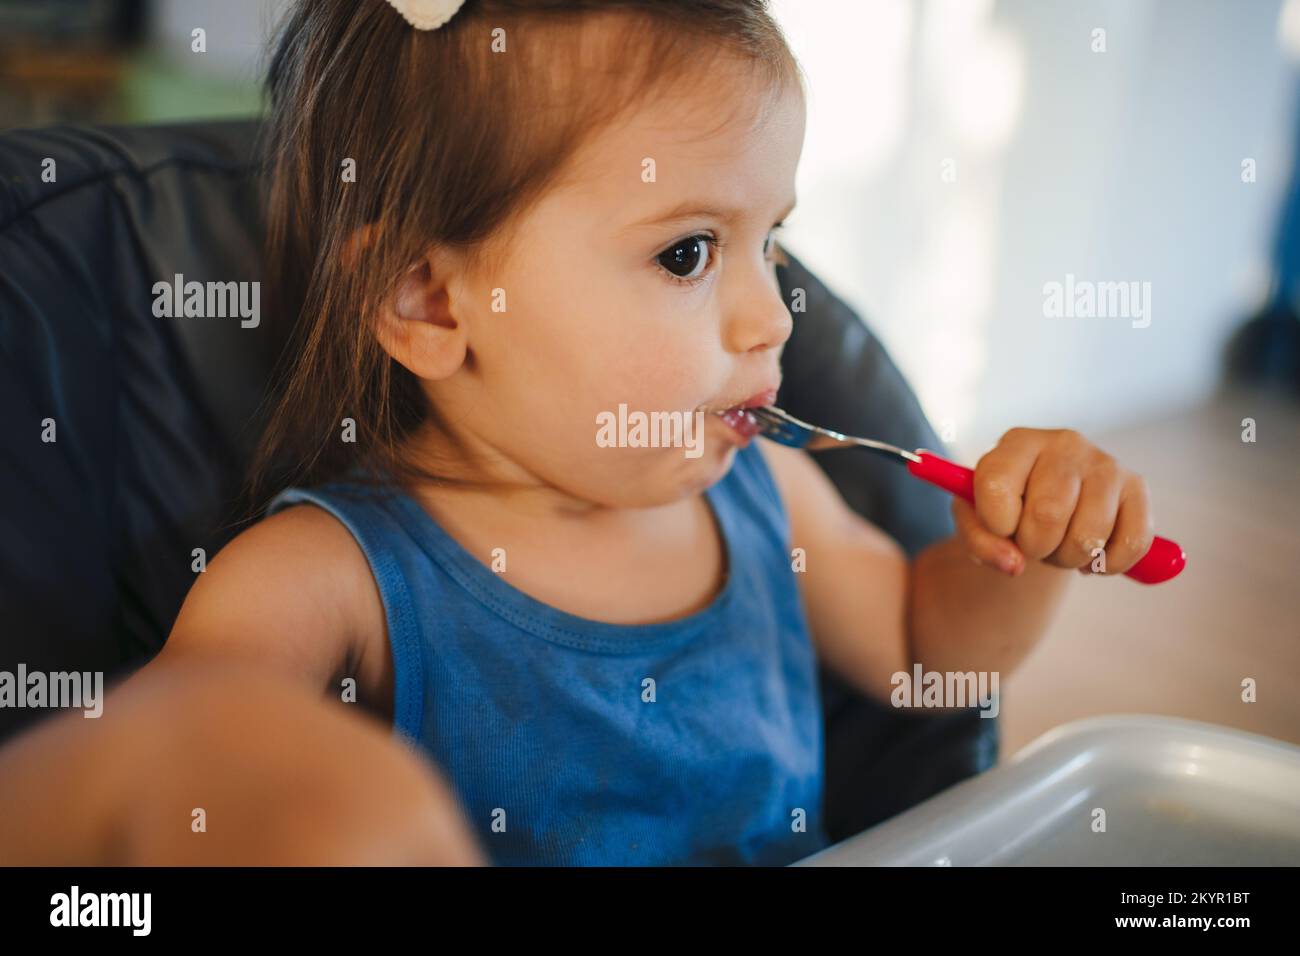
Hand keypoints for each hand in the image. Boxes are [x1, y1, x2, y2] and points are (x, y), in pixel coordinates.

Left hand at [951, 427, 1155, 577]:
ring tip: (1061, 543)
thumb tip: (1014, 564)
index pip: (997, 487)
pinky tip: (1093, 553)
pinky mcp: (1137, 486)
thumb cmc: (1008, 507)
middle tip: (1035, 542)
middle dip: (1035, 547)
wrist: (1047, 501)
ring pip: (1089, 536)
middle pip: (1048, 514)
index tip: (1002, 528)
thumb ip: (981, 543)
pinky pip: (1131, 543)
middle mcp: (1064, 444)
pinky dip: (1108, 564)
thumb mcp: (977, 520)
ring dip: (1069, 559)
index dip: (995, 525)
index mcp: (1017, 443)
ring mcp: (1105, 463)